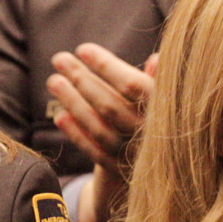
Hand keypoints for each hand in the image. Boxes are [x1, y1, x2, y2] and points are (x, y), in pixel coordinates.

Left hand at [49, 46, 156, 221]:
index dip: (106, 66)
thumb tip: (157, 59)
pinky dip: (77, 134)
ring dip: (73, 103)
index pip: (132, 85)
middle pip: (111, 106)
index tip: (82, 49)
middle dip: (82, 80)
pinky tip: (60, 116)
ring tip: (54, 81)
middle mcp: (152, 135)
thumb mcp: (168, 98)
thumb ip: (160, 81)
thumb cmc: (164, 117)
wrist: (168, 169)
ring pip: (100, 129)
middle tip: (59, 59)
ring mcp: (136, 156)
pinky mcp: (122, 173)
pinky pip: (95, 152)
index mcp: (166, 110)